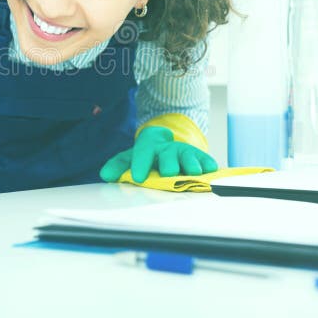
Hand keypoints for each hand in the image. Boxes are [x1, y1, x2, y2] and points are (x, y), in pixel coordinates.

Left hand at [99, 126, 217, 182]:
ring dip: (191, 164)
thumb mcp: (130, 157)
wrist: (166, 141)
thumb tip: (105, 174)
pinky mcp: (200, 157)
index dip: (140, 162)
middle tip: (168, 173)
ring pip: (188, 155)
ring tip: (193, 172)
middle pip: (168, 154)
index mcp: (149, 146)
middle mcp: (168, 148)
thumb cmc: (148, 155)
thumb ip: (118, 166)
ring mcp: (185, 152)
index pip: (143, 151)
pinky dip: (208, 164)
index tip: (138, 176)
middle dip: (169, 163)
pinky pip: (206, 159)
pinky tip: (211, 169)